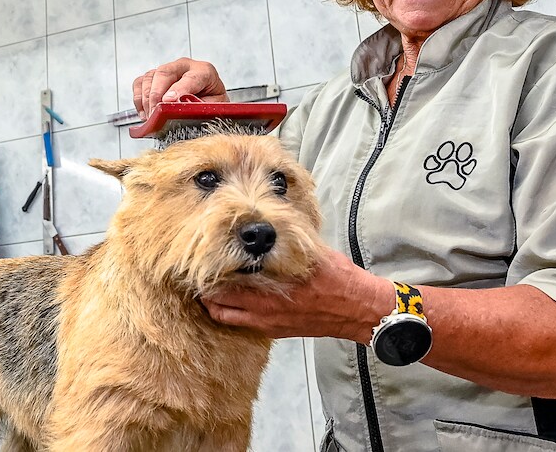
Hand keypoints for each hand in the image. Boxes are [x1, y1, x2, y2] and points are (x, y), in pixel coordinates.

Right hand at [132, 58, 229, 118]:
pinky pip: (139, 82)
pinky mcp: (154, 76)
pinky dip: (138, 98)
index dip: (179, 90)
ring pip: (150, 77)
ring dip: (146, 99)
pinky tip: (145, 111)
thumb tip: (181, 110)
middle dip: (156, 95)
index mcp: (204, 71)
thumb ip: (200, 107)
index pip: (191, 77)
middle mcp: (185, 66)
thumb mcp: (214, 108)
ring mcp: (168, 69)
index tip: (168, 102)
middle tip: (155, 113)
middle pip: (164, 73)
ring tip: (151, 117)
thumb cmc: (211, 105)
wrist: (208, 103)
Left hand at [202, 248, 393, 341]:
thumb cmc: (336, 277)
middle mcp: (264, 309)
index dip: (208, 271)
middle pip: (217, 304)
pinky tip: (233, 300)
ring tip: (211, 288)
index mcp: (271, 288)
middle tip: (199, 273)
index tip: (200, 257)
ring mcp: (267, 323)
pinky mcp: (274, 332)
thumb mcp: (310, 250)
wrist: (356, 308)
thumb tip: (267, 222)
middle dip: (205, 289)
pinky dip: (231, 313)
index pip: (225, 284)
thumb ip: (284, 241)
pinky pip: (241, 324)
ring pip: (225, 317)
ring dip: (215, 303)